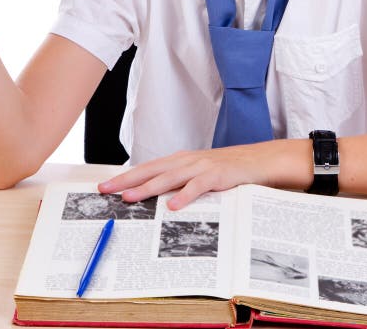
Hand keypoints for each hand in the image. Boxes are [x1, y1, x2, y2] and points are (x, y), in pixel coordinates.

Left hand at [98, 139, 312, 209]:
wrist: (260, 161)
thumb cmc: (228, 170)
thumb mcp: (200, 174)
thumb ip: (180, 182)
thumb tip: (157, 198)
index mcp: (181, 161)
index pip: (148, 168)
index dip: (126, 176)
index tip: (105, 186)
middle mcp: (187, 160)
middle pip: (152, 170)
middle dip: (127, 180)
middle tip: (106, 190)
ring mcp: (202, 166)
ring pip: (170, 177)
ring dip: (148, 187)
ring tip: (130, 198)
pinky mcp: (218, 176)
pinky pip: (199, 187)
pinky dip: (185, 195)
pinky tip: (173, 205)